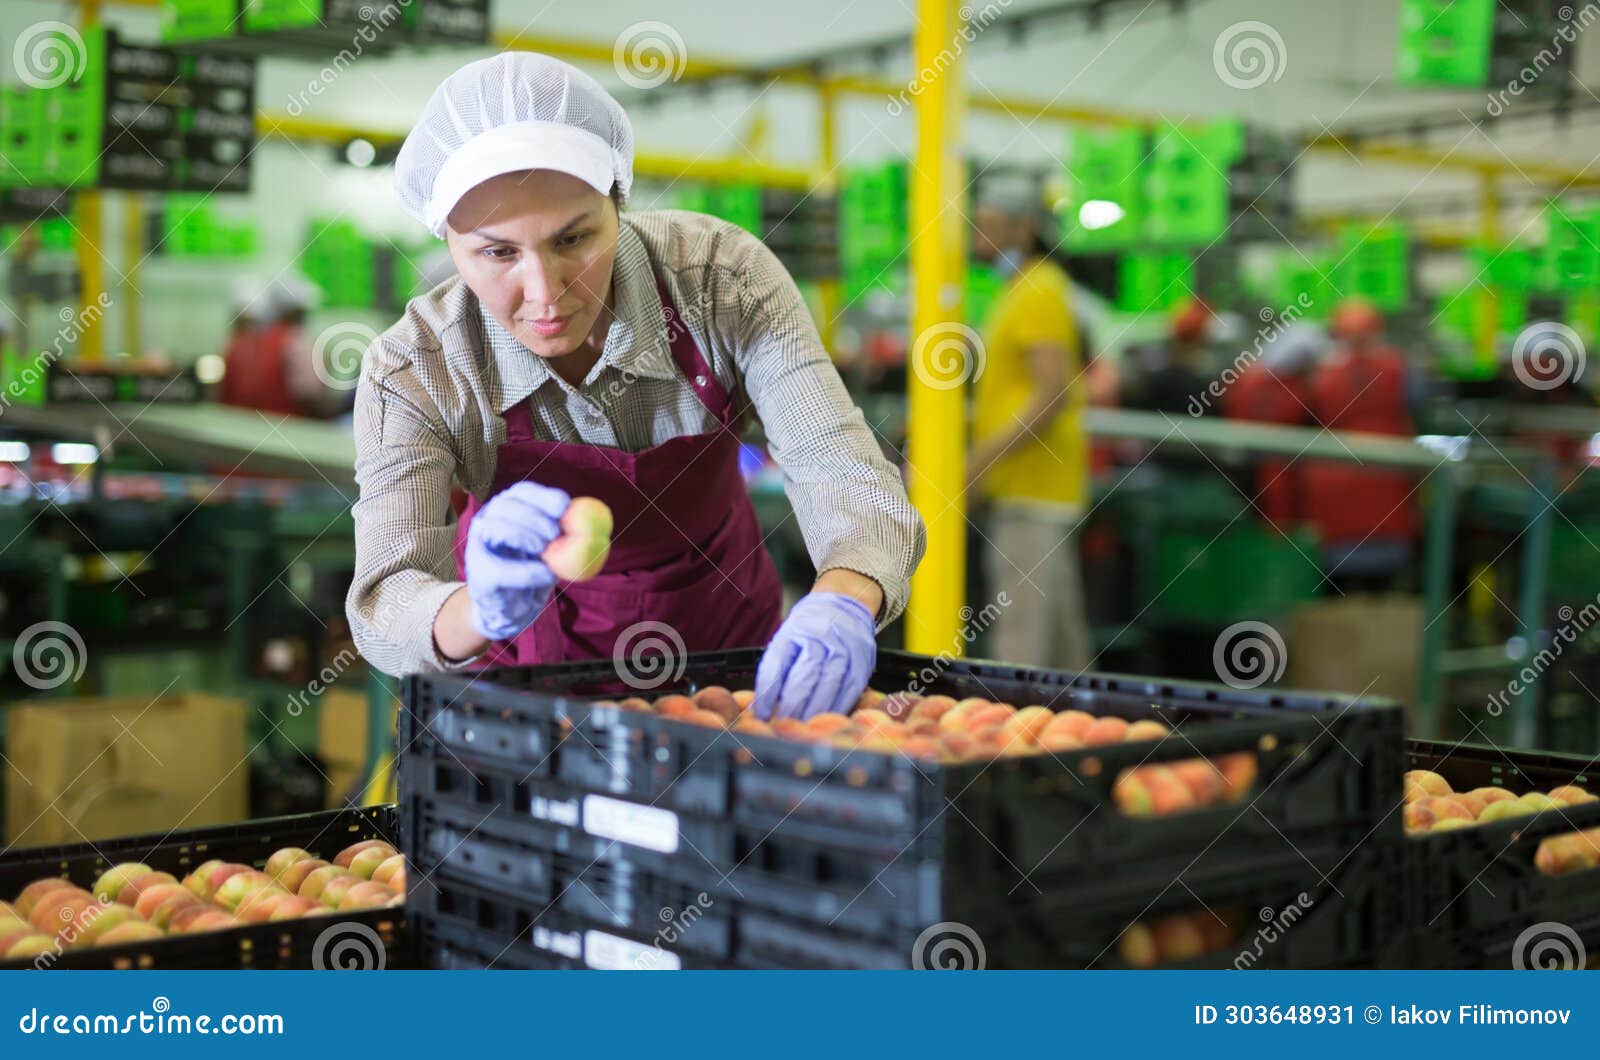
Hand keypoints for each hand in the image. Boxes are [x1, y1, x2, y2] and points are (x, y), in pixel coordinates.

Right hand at [464, 481, 569, 640]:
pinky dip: (526, 572)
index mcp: (507, 510)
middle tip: (555, 532)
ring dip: (524, 536)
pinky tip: (545, 575)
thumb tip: (594, 520)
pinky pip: (501, 569)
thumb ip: (566, 535)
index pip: (522, 492)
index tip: (565, 506)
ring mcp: (478, 547)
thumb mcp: (553, 550)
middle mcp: (488, 521)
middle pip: (507, 505)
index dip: (542, 496)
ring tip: (545, 550)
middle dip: (533, 515)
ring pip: (497, 529)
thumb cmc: (534, 572)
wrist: (510, 609)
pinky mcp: (480, 575)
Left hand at [751, 592, 875, 720]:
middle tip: (783, 726)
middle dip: (793, 705)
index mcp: (796, 629)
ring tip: (804, 729)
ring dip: (815, 711)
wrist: (847, 602)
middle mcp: (821, 635)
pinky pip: (851, 689)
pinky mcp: (863, 660)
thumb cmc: (812, 626)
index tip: (761, 714)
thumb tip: (763, 706)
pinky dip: (838, 707)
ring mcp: (845, 647)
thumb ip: (778, 668)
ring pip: (830, 684)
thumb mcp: (788, 636)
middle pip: (805, 674)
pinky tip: (828, 720)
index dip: (768, 692)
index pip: (778, 662)